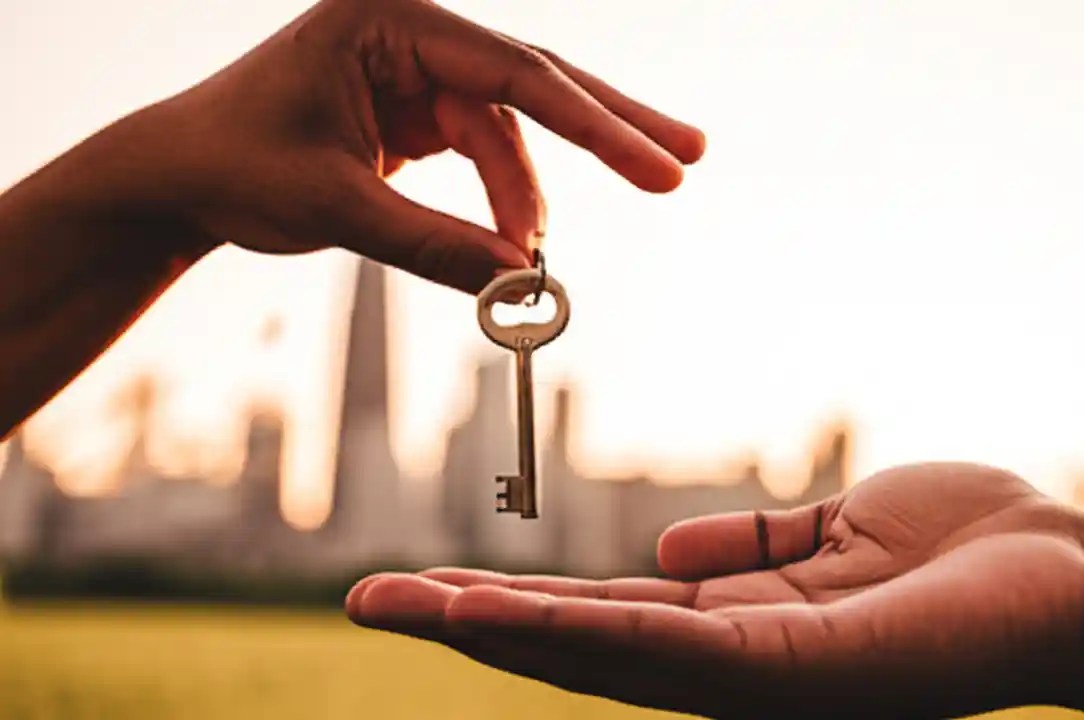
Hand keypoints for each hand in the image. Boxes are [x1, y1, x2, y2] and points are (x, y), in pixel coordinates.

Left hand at [145, 0, 704, 292]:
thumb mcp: (335, 209)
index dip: (596, 127)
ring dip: (533, 194)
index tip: (660, 169)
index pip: (516, 73)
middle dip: (612, 126)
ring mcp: (417, 70)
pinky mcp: (416, 110)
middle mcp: (412, 32)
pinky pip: (485, 149)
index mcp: (389, 19)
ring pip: (512, 128)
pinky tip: (522, 233)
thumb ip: (433, 243)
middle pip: (537, 79)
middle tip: (688, 158)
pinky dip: (508, 194)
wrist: (177, 174)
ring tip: (534, 258)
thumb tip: (522, 284)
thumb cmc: (234, 167)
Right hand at [346, 463, 1083, 718]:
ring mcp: (760, 678)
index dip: (519, 605)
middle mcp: (736, 666)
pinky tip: (508, 615)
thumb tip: (666, 553)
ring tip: (405, 610)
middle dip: (474, 628)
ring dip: (499, 633)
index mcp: (741, 628)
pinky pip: (672, 648)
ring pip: (605, 657)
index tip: (434, 588)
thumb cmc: (958, 550)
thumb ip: (751, 543)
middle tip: (369, 604)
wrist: (1065, 572)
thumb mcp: (832, 529)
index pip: (608, 617)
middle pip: (583, 646)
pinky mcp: (796, 672)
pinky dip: (581, 633)